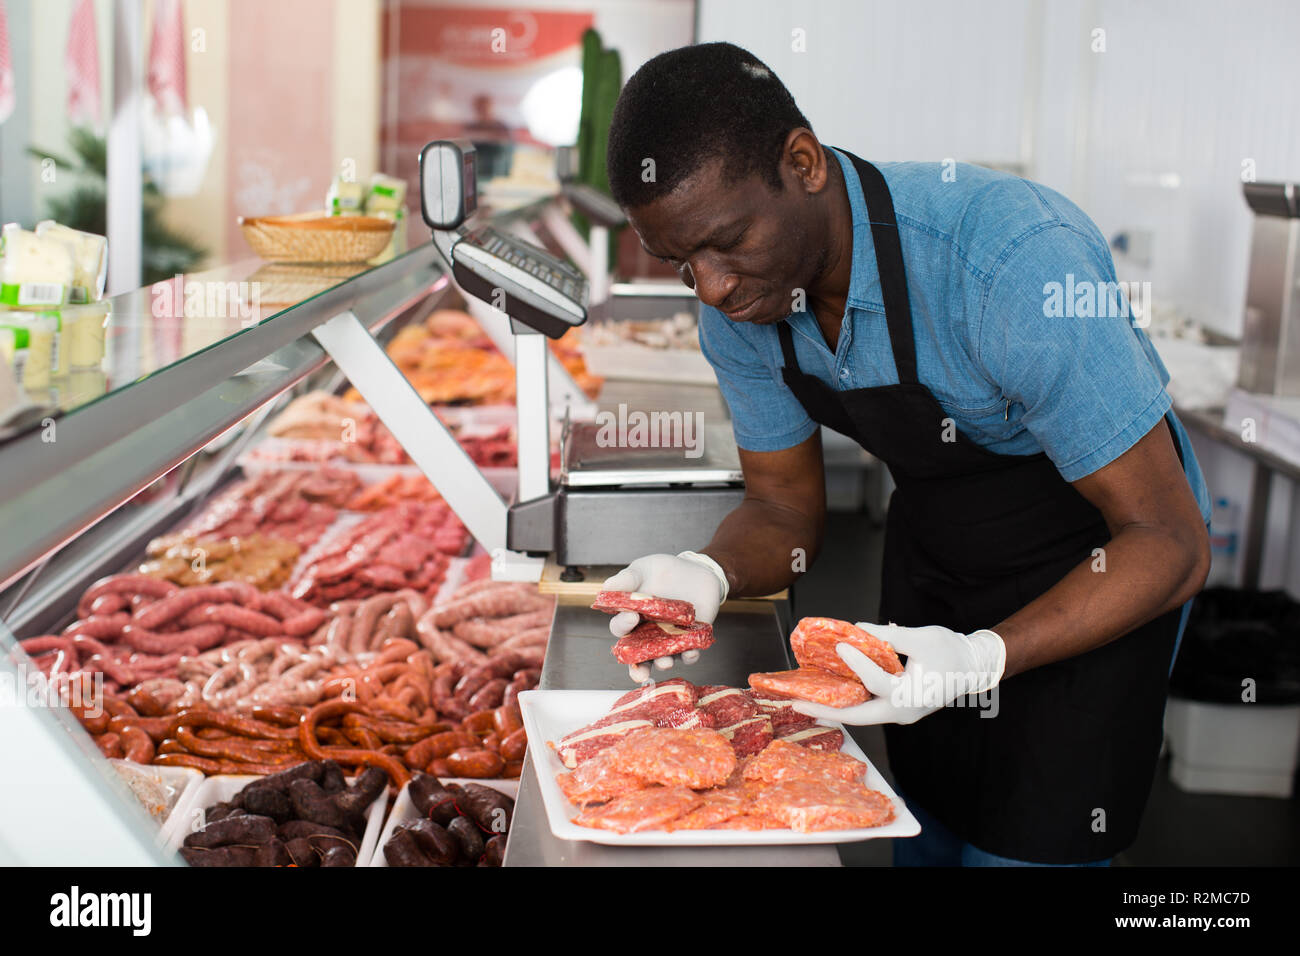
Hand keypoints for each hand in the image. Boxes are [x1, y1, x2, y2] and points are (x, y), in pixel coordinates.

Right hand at [602, 551, 728, 681]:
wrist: (696, 570)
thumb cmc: (663, 571)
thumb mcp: (644, 569)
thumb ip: (627, 579)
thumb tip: (606, 587)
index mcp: (632, 617)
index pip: (621, 628)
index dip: (623, 625)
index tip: (631, 616)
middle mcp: (648, 633)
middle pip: (638, 657)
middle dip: (637, 669)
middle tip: (639, 674)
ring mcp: (669, 639)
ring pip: (663, 659)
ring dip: (663, 663)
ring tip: (665, 662)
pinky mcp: (690, 640)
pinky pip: (689, 654)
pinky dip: (690, 656)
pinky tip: (691, 652)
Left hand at [791, 623, 1005, 725]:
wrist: (974, 667)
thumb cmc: (952, 651)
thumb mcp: (922, 638)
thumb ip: (889, 636)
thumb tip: (858, 629)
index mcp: (911, 696)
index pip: (875, 681)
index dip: (856, 662)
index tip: (841, 645)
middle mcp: (903, 712)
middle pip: (858, 716)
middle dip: (826, 711)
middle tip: (797, 705)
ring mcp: (900, 713)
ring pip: (862, 715)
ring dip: (835, 708)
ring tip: (806, 702)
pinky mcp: (898, 709)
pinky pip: (870, 708)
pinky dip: (850, 701)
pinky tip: (831, 692)